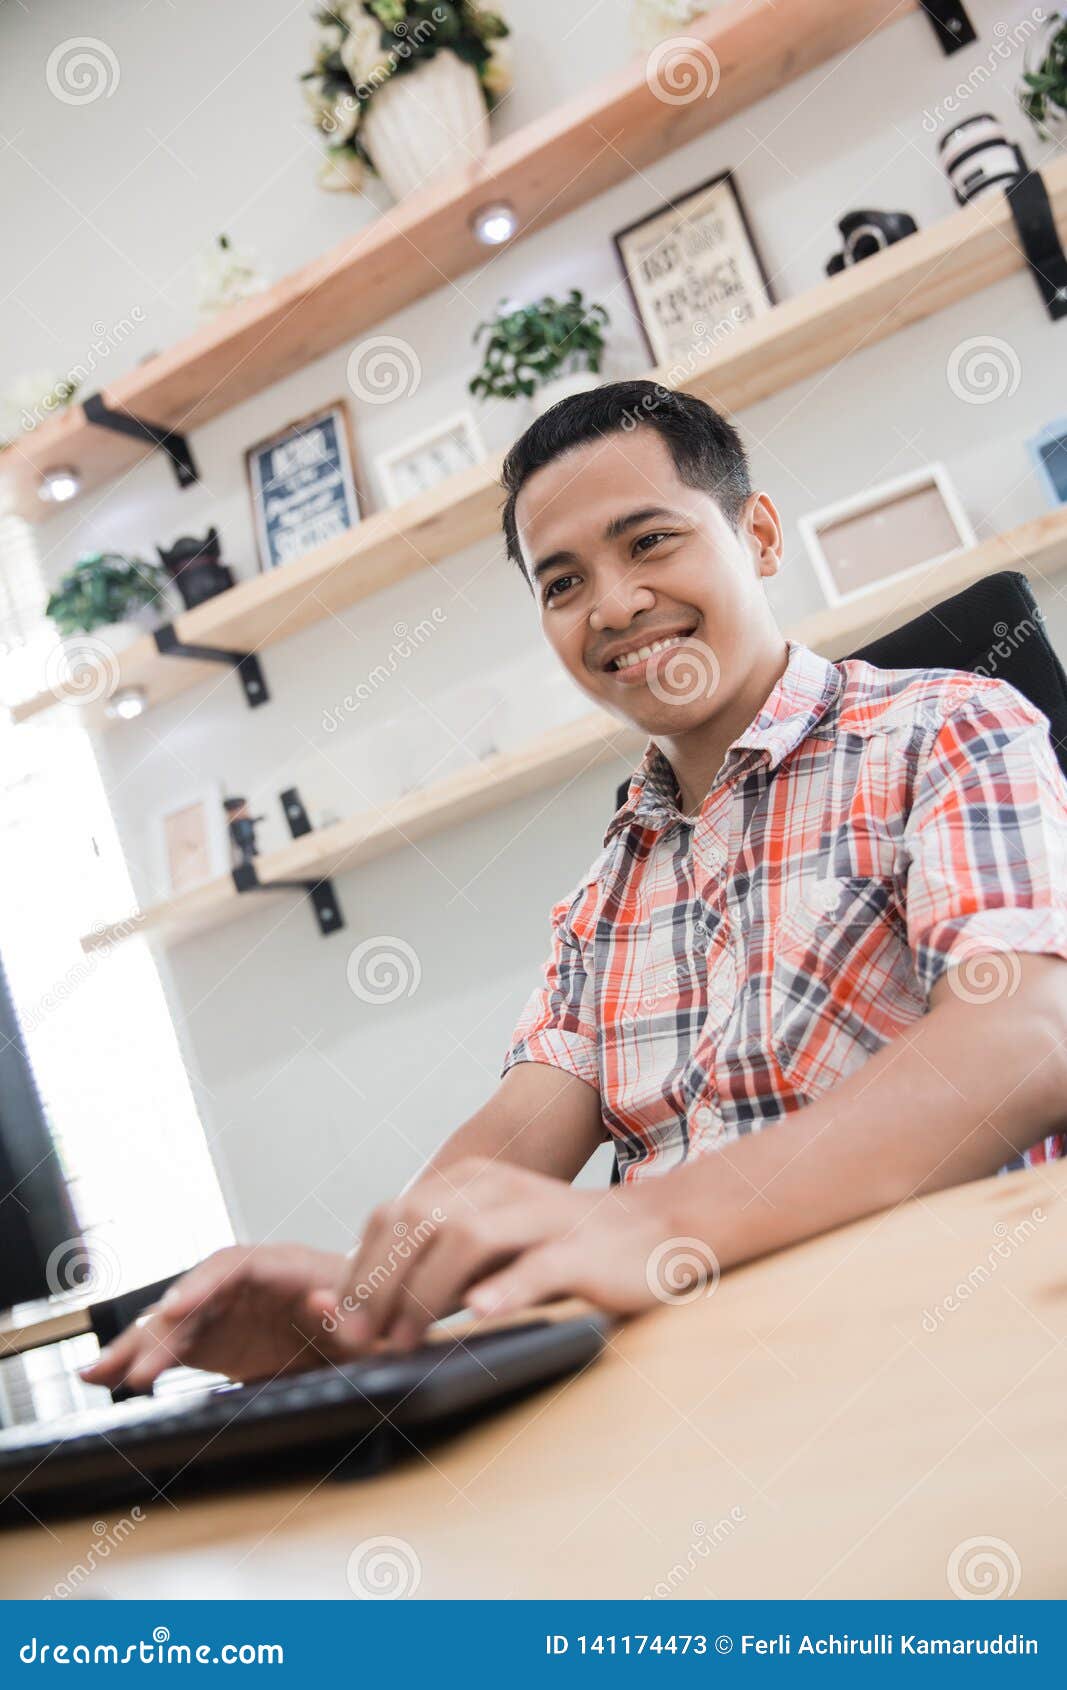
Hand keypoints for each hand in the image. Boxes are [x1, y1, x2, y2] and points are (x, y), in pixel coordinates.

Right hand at [78, 1243, 353, 1393]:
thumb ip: (345, 1315)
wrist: (368, 1334)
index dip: (201, 1284)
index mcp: (285, 1266)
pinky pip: (174, 1345)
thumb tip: (321, 1301)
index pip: (233, 1266)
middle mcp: (247, 1283)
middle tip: (132, 1368)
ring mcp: (227, 1310)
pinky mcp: (216, 1338)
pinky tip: (109, 1375)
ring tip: (97, 1374)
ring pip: (174, 1323)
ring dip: (138, 1347)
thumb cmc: (370, 1321)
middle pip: (193, 1296)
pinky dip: (144, 1359)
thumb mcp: (367, 1324)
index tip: (174, 1308)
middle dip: (160, 1331)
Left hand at [330, 1156, 698, 1350]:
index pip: (393, 1214)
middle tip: (360, 1341)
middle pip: (418, 1222)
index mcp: (471, 1180)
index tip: (338, 1322)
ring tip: (407, 1339)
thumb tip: (353, 1312)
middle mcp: (500, 1188)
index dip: (358, 1269)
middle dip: (380, 1285)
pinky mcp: (582, 1249)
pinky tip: (479, 1313)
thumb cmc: (560, 1249)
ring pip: (468, 1238)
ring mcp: (542, 1215)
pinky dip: (505, 1289)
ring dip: (427, 1292)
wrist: (656, 1230)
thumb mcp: (489, 1254)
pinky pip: (538, 1265)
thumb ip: (430, 1274)